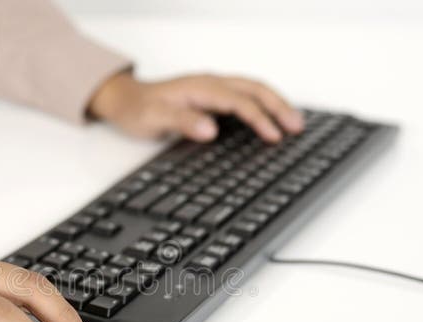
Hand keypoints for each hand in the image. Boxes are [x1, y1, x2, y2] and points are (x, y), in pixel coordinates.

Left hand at [89, 71, 303, 142]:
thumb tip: (210, 129)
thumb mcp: (154, 119)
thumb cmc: (138, 109)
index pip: (239, 101)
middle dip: (278, 107)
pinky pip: (245, 96)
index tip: (273, 136)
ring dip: (275, 104)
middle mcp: (210, 83)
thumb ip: (182, 123)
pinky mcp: (213, 96)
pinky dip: (263, 105)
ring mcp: (213, 88)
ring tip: (294, 123)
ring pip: (253, 90)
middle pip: (254, 89)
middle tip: (297, 127)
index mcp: (200, 88)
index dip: (259, 118)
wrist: (125, 100)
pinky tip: (271, 118)